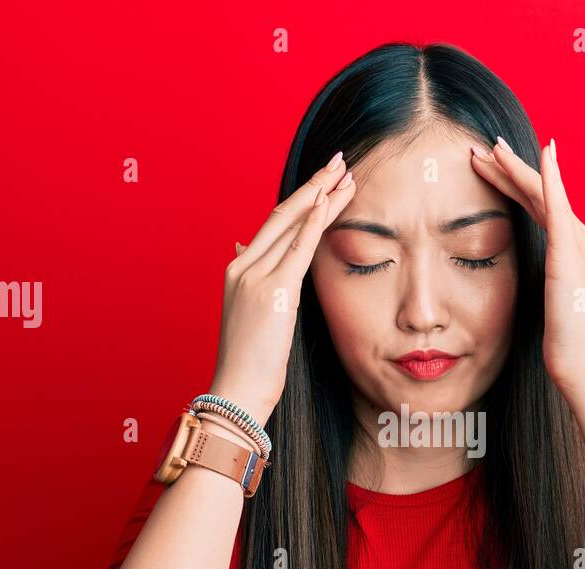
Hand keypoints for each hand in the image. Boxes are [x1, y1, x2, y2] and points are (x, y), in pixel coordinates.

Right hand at [210, 152, 356, 423]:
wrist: (237, 391)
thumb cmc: (250, 364)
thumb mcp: (251, 316)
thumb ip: (254, 281)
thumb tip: (247, 248)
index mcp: (238, 270)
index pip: (273, 225)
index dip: (300, 200)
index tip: (323, 182)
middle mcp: (243, 265)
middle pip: (283, 214)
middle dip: (313, 186)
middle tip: (338, 162)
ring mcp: (255, 276)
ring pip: (293, 224)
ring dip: (322, 196)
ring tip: (346, 175)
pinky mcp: (273, 291)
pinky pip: (298, 247)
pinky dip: (315, 221)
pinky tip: (331, 200)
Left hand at [469, 136, 584, 399]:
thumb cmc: (574, 343)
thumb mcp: (569, 299)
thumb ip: (573, 269)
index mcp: (574, 249)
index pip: (539, 205)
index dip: (515, 182)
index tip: (489, 164)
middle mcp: (579, 240)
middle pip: (538, 193)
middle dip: (509, 167)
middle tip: (480, 146)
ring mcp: (577, 246)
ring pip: (543, 194)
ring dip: (517, 167)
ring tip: (490, 147)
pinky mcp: (570, 257)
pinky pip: (559, 210)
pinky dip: (552, 180)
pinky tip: (544, 156)